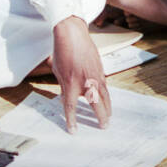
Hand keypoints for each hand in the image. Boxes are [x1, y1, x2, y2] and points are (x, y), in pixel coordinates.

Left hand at [52, 15, 110, 131]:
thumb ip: (64, 87)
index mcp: (71, 84)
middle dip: (100, 117)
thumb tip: (66, 98)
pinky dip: (106, 96)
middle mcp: (85, 82)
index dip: (72, 120)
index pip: (71, 107)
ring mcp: (95, 76)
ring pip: (105, 96)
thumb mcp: (58, 72)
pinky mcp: (100, 70)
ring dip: (107, 108)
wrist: (73, 35)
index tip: (74, 131)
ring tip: (109, 117)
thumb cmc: (62, 52)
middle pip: (95, 105)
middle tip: (103, 126)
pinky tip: (107, 100)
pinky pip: (105, 86)